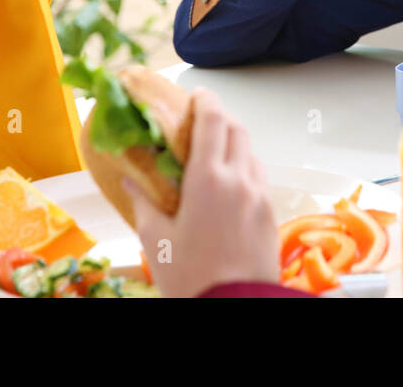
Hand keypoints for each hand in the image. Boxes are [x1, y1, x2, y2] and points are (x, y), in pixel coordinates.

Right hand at [123, 88, 279, 297]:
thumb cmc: (190, 276)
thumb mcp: (156, 239)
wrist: (235, 306)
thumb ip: (145, 203)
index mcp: (209, 178)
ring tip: (213, 154)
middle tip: (202, 120)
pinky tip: (228, 186)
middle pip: (238, 129)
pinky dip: (244, 169)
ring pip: (251, 153)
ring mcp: (260, 196)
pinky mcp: (271, 214)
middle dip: (221, 118)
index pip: (214, 119)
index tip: (196, 95)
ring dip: (235, 144)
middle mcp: (240, 179)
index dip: (206, 100)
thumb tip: (131, 181)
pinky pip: (259, 179)